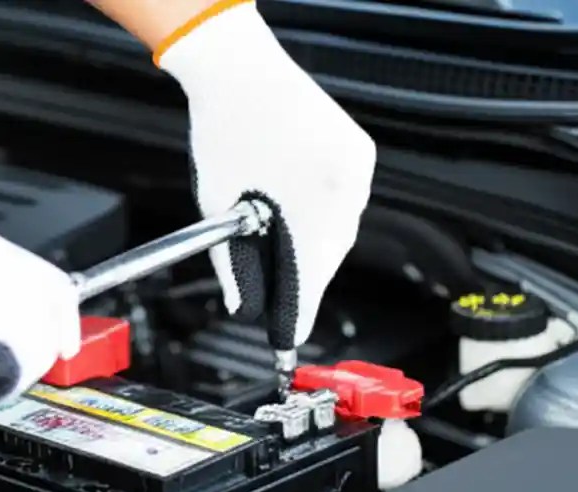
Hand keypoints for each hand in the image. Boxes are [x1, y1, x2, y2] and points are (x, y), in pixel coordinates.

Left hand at [158, 0, 376, 348]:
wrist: (240, 67)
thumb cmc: (224, 127)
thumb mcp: (218, 207)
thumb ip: (234, 264)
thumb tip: (244, 304)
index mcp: (311, 204)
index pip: (310, 280)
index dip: (297, 314)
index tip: (286, 338)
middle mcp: (345, 186)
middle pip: (326, 258)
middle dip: (299, 278)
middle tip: (274, 297)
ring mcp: (358, 167)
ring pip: (338, 232)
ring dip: (310, 245)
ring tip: (277, 246)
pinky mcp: (359, 152)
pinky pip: (344, 202)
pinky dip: (321, 215)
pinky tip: (295, 213)